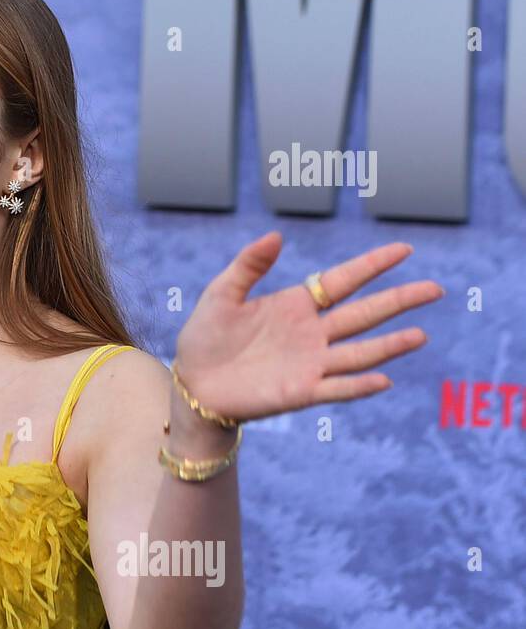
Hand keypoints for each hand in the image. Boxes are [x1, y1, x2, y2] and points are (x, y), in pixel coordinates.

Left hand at [173, 231, 443, 422]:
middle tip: (435, 288)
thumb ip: (248, 266)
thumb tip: (276, 236)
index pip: (343, 281)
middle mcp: (312, 333)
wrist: (192, 384)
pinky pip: (336, 388)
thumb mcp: (222, 294)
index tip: (404, 250)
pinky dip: (358, 386)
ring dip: (389, 346)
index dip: (373, 265)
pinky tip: (383, 379)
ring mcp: (310, 364)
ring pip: (359, 352)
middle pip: (364, 314)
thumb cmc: (205, 337)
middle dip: (399, 301)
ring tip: (420, 335)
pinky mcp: (300, 392)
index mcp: (296, 305)